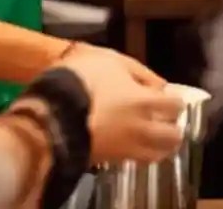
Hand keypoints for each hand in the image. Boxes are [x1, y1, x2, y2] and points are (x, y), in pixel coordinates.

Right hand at [54, 47, 184, 163]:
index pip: (175, 107)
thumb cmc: (80, 78)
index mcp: (144, 101)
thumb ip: (141, 72)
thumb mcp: (112, 61)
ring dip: (159, 145)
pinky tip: (130, 143)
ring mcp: (124, 147)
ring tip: (153, 137)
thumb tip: (160, 86)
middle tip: (165, 122)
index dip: (174, 102)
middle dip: (173, 129)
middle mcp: (139, 128)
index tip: (167, 99)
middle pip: (172, 137)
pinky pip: (133, 160)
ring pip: (155, 155)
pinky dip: (138, 153)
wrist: (47, 110)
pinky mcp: (106, 160)